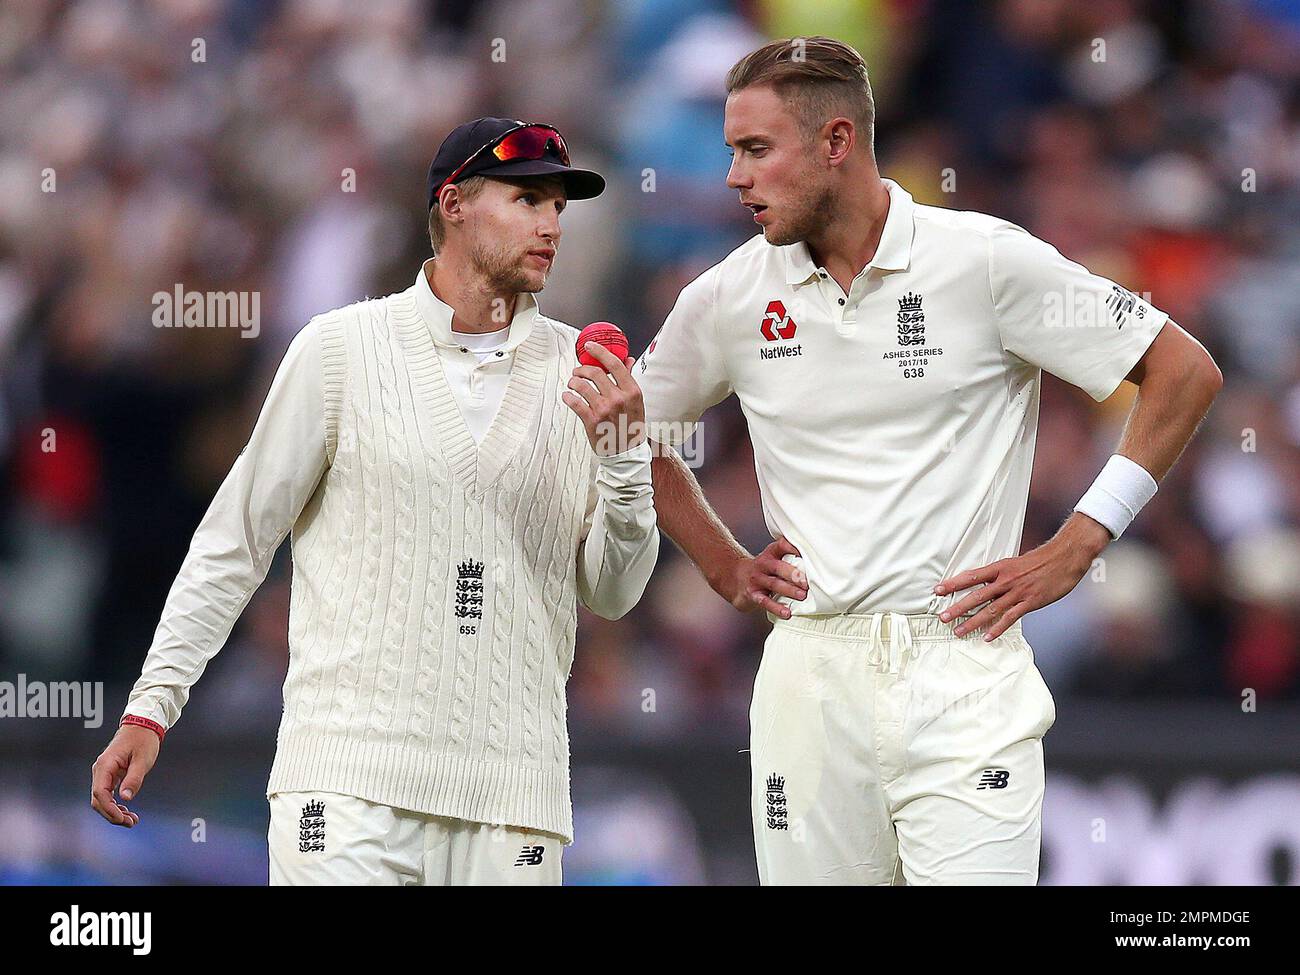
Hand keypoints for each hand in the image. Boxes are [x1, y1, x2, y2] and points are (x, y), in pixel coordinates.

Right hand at [90, 725, 159, 827]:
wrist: (143, 724)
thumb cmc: (143, 739)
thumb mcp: (142, 759)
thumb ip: (134, 779)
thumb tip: (125, 798)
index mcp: (105, 765)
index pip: (100, 793)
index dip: (109, 809)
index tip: (121, 819)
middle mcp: (100, 770)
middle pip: (99, 799)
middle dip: (112, 814)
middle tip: (130, 823)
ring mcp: (104, 772)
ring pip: (102, 798)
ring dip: (114, 811)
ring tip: (131, 820)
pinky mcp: (110, 774)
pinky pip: (108, 793)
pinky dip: (116, 803)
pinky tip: (127, 810)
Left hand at [562, 343, 646, 455]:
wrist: (626, 451)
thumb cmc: (631, 425)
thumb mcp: (636, 401)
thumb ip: (629, 379)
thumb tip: (628, 360)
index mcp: (632, 391)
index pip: (614, 364)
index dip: (599, 352)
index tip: (590, 347)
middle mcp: (618, 398)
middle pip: (594, 373)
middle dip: (581, 369)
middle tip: (578, 371)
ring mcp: (604, 409)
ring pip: (581, 386)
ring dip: (573, 381)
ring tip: (572, 383)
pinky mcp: (591, 420)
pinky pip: (574, 402)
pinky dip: (567, 396)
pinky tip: (567, 396)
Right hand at [714, 536, 807, 619]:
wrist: (734, 578)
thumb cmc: (763, 570)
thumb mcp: (773, 559)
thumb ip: (790, 558)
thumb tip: (819, 564)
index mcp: (771, 553)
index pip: (781, 545)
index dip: (793, 547)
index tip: (806, 552)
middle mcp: (763, 564)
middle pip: (778, 567)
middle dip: (793, 574)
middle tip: (806, 582)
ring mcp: (756, 579)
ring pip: (773, 584)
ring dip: (788, 590)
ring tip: (802, 596)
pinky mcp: (752, 594)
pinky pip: (765, 601)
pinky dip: (776, 608)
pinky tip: (787, 613)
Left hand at [934, 514, 1109, 639]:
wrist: (1064, 557)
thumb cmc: (1040, 560)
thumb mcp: (1015, 563)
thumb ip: (1000, 574)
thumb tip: (985, 583)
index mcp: (1000, 568)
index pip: (971, 576)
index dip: (953, 583)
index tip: (937, 590)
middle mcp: (1005, 580)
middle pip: (976, 595)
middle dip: (958, 608)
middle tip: (942, 617)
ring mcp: (1017, 592)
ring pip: (990, 610)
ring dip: (973, 622)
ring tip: (958, 632)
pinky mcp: (1030, 602)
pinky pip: (1010, 618)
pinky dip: (998, 628)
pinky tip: (987, 637)